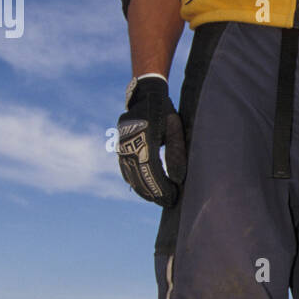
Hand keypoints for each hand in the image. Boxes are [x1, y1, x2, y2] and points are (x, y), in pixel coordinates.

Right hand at [117, 76, 186, 205]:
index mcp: (144, 137)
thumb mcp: (175, 127)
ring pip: (131, 176)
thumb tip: (178, 179)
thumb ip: (177, 152)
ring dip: (144, 190)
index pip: (152, 170)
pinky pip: (126, 170)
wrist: (145, 95)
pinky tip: (145, 191)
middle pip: (140, 176)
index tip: (173, 197)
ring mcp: (122, 146)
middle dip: (154, 193)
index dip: (162, 186)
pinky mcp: (121, 148)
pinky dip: (135, 182)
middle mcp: (129, 143)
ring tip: (159, 200)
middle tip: (168, 203)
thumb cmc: (164, 111)